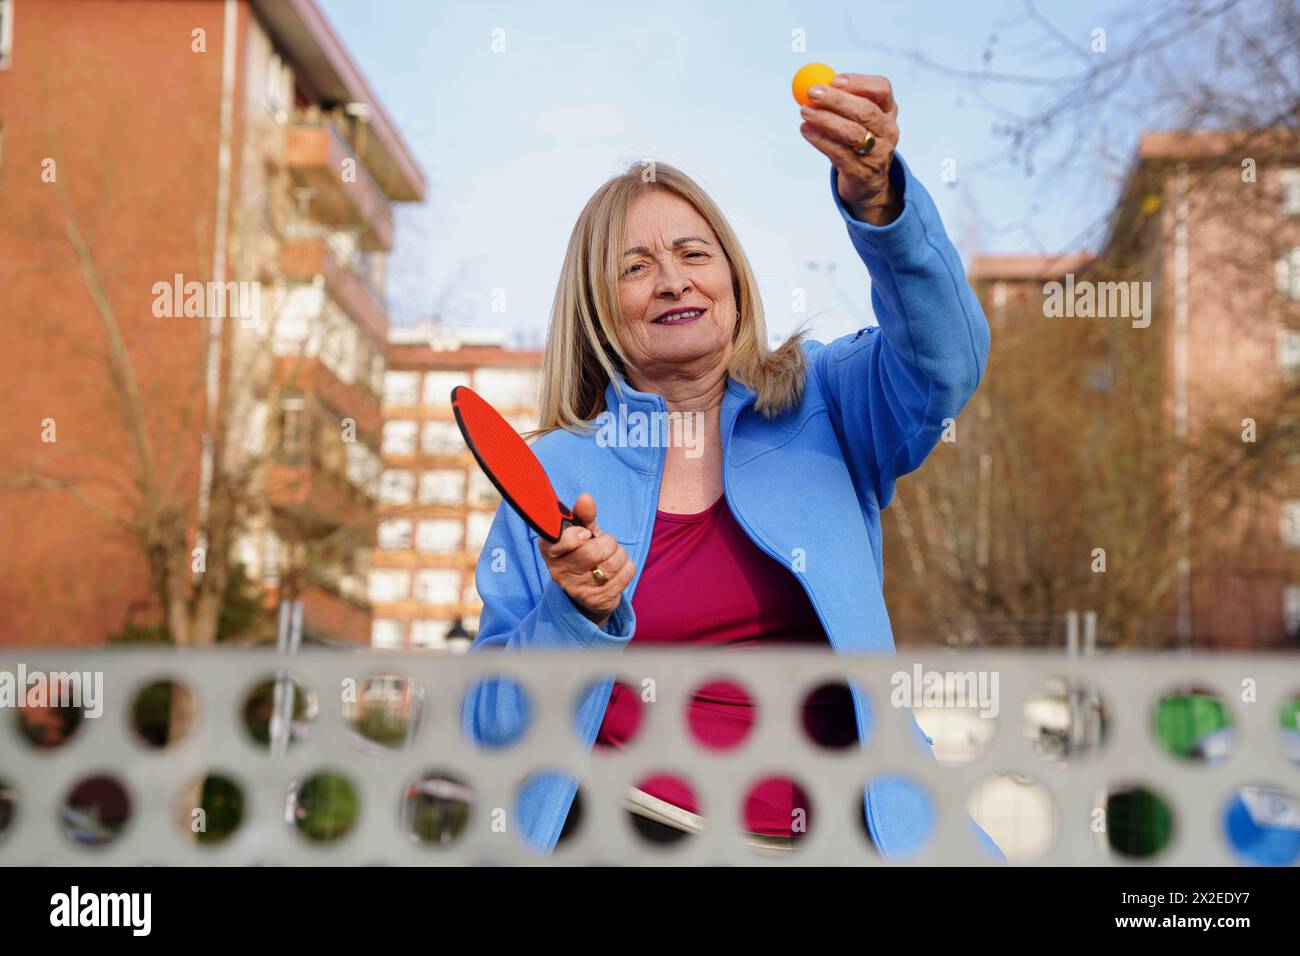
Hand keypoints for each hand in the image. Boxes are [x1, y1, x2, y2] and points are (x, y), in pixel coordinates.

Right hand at [537, 492, 634, 628]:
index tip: (586, 534)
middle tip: (605, 544)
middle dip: (607, 543)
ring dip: (620, 554)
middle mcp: (559, 572)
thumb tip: (585, 498)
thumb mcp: (582, 532)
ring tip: (612, 557)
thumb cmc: (584, 552)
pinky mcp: (596, 601)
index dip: (576, 535)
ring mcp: (577, 589)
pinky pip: (625, 575)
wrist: (590, 589)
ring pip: (612, 563)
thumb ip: (583, 514)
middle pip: (593, 552)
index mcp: (550, 550)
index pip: (560, 541)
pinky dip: (627, 567)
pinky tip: (618, 570)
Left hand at [798, 72, 901, 225]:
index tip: (835, 80)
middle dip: (837, 100)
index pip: (882, 89)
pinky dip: (820, 140)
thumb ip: (843, 100)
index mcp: (888, 110)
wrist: (867, 182)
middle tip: (812, 92)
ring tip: (804, 111)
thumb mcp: (858, 118)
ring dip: (825, 120)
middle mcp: (887, 130)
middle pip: (865, 111)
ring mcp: (877, 153)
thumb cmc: (858, 140)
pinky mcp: (861, 171)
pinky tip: (806, 130)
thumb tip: (815, 84)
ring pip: (852, 133)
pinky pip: (838, 153)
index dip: (859, 83)